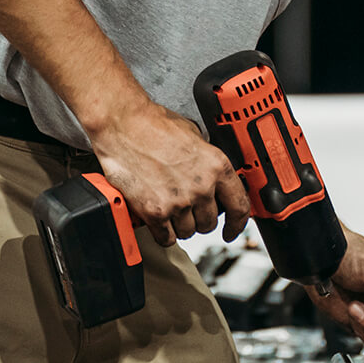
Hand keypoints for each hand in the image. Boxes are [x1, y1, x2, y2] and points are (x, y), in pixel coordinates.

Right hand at [87, 99, 249, 246]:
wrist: (124, 126)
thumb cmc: (154, 125)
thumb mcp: (194, 136)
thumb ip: (206, 161)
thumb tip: (211, 176)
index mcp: (216, 166)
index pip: (239, 207)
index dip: (237, 224)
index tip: (232, 230)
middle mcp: (201, 187)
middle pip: (209, 223)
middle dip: (199, 218)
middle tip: (187, 207)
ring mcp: (178, 201)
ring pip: (188, 232)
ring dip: (180, 225)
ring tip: (168, 207)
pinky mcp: (155, 212)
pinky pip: (166, 238)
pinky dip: (162, 232)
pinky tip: (157, 218)